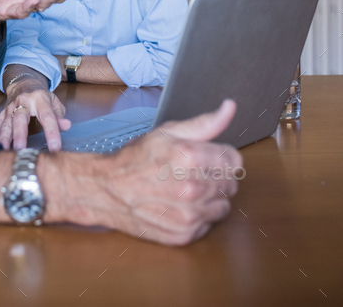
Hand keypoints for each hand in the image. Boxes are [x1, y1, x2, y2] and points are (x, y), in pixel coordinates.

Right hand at [0, 81, 70, 151]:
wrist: (23, 83)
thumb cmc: (41, 97)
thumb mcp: (54, 102)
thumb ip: (59, 115)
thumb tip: (66, 126)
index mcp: (39, 99)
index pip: (47, 116)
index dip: (52, 132)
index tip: (55, 147)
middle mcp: (22, 102)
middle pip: (20, 119)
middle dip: (19, 134)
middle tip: (21, 149)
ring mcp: (10, 108)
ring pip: (5, 123)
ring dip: (4, 138)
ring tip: (4, 152)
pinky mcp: (2, 114)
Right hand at [40, 99, 242, 244]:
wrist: (108, 189)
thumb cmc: (136, 159)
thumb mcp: (168, 132)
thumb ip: (205, 123)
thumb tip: (230, 108)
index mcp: (193, 157)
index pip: (234, 161)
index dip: (220, 157)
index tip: (206, 157)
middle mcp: (194, 188)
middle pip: (230, 184)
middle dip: (215, 176)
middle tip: (191, 172)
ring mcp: (189, 215)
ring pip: (222, 206)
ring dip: (209, 198)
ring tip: (185, 189)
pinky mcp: (184, 235)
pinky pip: (207, 225)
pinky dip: (197, 217)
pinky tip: (178, 205)